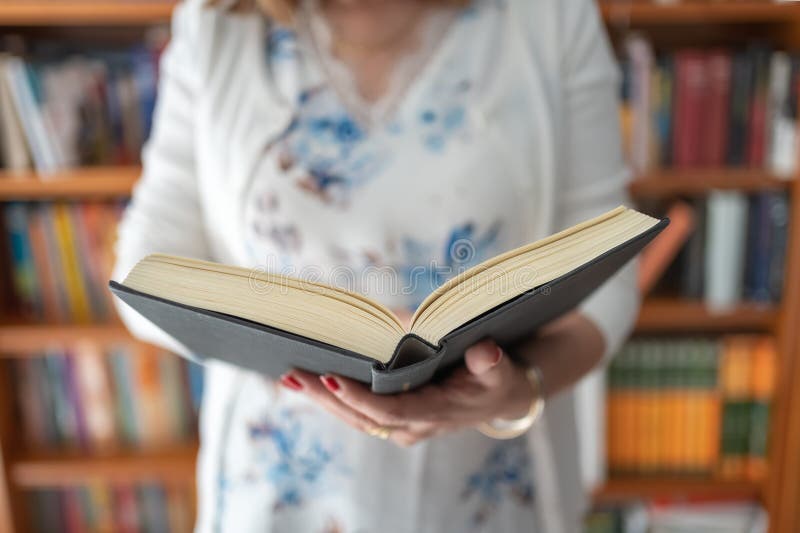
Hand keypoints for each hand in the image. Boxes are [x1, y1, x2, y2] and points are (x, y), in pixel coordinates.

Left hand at [279, 339, 535, 445]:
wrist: (501, 395)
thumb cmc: (498, 377)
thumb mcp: (501, 368)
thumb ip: (492, 362)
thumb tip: (483, 351)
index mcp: (436, 412)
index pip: (389, 411)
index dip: (359, 397)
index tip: (331, 377)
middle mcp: (413, 425)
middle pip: (361, 417)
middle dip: (325, 397)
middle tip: (293, 375)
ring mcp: (402, 424)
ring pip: (354, 417)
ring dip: (322, 399)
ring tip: (290, 377)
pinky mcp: (395, 416)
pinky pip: (359, 411)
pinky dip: (333, 397)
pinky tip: (309, 381)